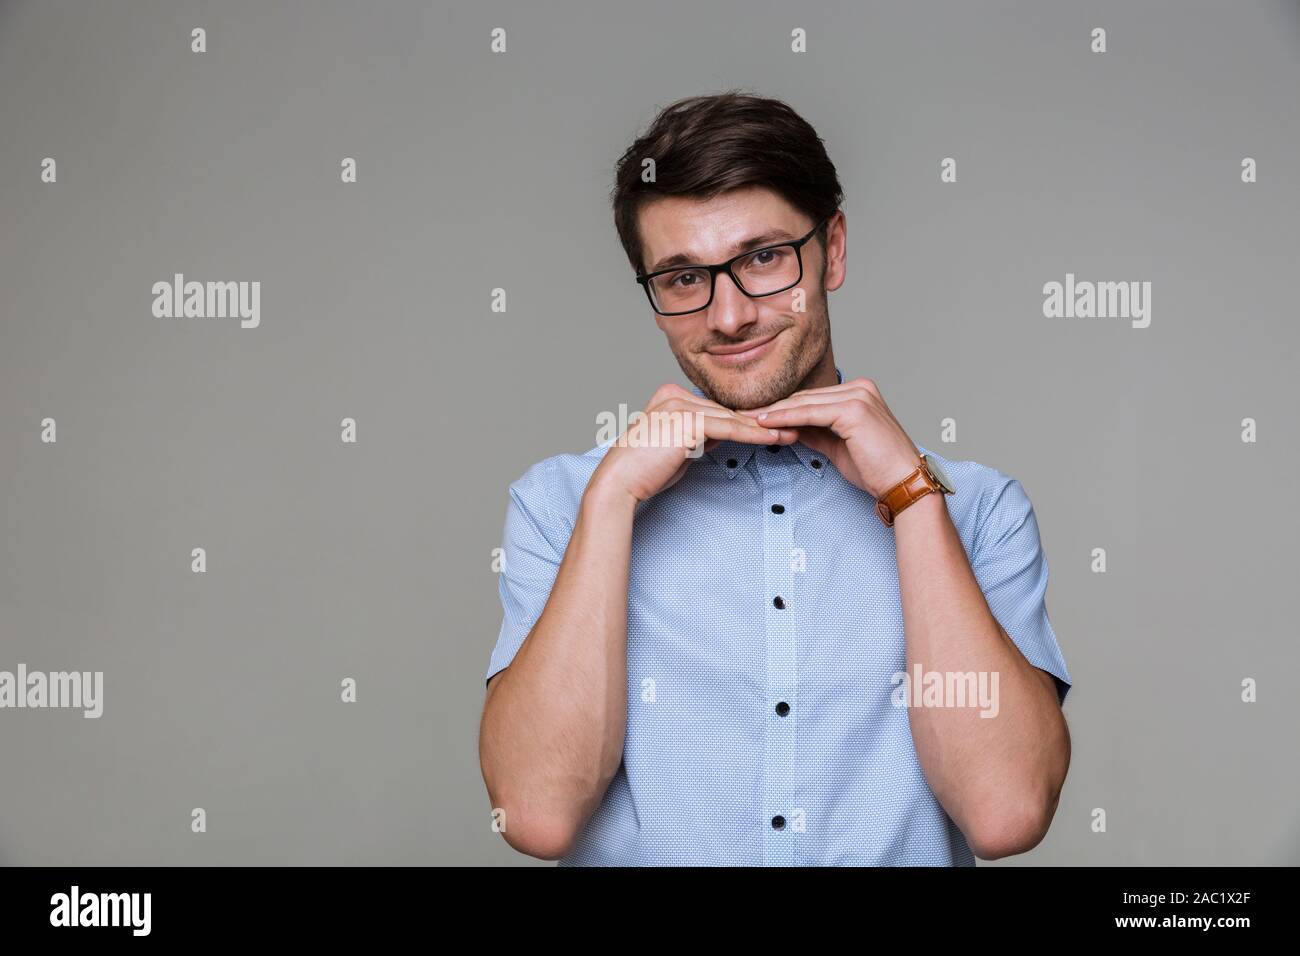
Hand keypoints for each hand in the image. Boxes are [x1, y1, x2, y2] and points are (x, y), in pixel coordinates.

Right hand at [591, 383, 797, 504]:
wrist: (620, 482)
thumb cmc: (645, 471)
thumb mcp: (679, 448)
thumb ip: (700, 437)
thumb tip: (724, 434)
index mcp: (670, 396)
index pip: (715, 409)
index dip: (744, 421)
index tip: (770, 428)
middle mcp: (674, 395)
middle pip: (725, 411)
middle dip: (758, 422)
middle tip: (789, 427)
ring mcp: (679, 404)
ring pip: (729, 418)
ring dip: (762, 427)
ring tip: (789, 433)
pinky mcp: (686, 419)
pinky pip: (727, 427)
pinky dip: (752, 433)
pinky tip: (773, 438)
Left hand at [737, 377, 920, 498]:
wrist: (902, 482)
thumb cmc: (876, 468)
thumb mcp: (837, 446)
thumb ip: (814, 432)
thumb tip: (788, 428)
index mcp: (859, 392)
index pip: (812, 398)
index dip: (783, 408)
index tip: (757, 417)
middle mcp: (860, 388)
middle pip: (806, 397)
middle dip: (773, 408)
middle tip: (743, 415)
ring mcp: (858, 396)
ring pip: (804, 403)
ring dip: (774, 413)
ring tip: (748, 420)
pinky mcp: (853, 409)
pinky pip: (809, 413)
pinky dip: (785, 418)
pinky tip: (765, 423)